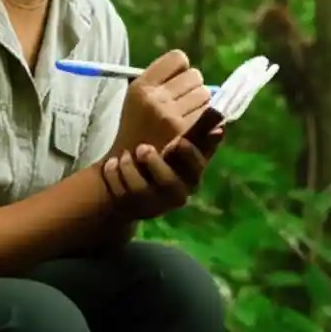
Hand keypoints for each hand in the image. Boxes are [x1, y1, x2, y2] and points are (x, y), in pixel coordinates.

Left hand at [100, 129, 223, 220]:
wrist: (136, 186)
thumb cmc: (165, 159)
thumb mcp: (184, 148)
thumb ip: (199, 135)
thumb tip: (220, 124)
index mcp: (192, 174)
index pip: (197, 166)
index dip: (189, 154)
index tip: (178, 141)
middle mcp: (176, 192)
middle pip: (169, 183)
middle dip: (156, 164)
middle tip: (143, 147)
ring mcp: (153, 202)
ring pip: (142, 191)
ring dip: (131, 170)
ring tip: (124, 155)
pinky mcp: (132, 207)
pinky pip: (121, 194)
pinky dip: (114, 177)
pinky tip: (110, 163)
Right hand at [110, 49, 210, 154]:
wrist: (134, 167)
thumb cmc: (140, 126)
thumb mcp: (138, 97)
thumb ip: (163, 79)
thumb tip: (196, 74)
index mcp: (142, 86)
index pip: (178, 58)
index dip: (180, 69)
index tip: (175, 81)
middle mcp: (156, 100)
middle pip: (195, 75)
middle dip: (192, 87)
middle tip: (181, 102)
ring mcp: (171, 117)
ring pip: (206, 94)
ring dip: (201, 103)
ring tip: (186, 115)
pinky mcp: (186, 134)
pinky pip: (210, 114)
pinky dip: (207, 119)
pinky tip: (194, 127)